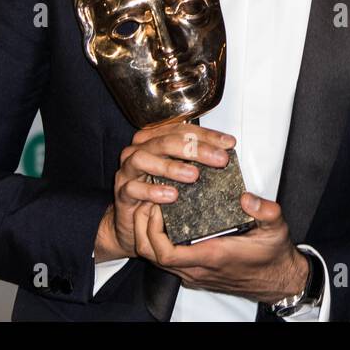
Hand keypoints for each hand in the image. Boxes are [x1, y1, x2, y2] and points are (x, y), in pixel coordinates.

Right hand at [96, 122, 234, 261]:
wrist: (132, 219)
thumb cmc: (157, 190)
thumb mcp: (179, 172)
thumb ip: (196, 160)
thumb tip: (225, 152)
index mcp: (155, 139)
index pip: (182, 130)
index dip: (207, 135)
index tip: (229, 143)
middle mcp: (139, 149)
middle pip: (166, 142)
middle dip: (196, 149)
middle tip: (219, 159)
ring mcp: (128, 170)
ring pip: (145, 159)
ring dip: (171, 166)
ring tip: (194, 176)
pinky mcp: (121, 192)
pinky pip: (133, 188)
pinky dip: (152, 191)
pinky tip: (171, 195)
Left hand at [133, 191, 307, 303]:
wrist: (278, 281)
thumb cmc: (273, 256)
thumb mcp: (276, 228)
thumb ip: (265, 211)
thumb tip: (247, 198)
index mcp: (212, 256)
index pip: (166, 253)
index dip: (152, 231)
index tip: (156, 207)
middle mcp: (198, 268)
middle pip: (152, 256)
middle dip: (142, 228)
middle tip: (147, 202)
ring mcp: (195, 273)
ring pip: (156, 259)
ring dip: (148, 235)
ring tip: (153, 208)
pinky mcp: (197, 273)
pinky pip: (167, 261)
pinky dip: (158, 242)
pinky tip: (166, 222)